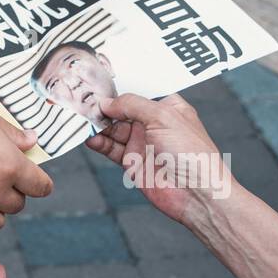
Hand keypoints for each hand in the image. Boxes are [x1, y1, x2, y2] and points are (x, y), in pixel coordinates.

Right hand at [85, 93, 232, 226]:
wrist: (196, 194)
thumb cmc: (191, 152)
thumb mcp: (162, 117)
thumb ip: (132, 105)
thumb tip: (107, 102)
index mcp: (166, 107)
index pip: (137, 91)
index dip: (119, 88)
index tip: (97, 83)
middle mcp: (152, 123)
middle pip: (121, 110)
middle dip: (103, 106)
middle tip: (83, 102)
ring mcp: (141, 142)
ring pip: (112, 128)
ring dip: (97, 125)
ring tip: (82, 120)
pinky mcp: (131, 161)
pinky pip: (110, 147)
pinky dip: (98, 142)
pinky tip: (90, 138)